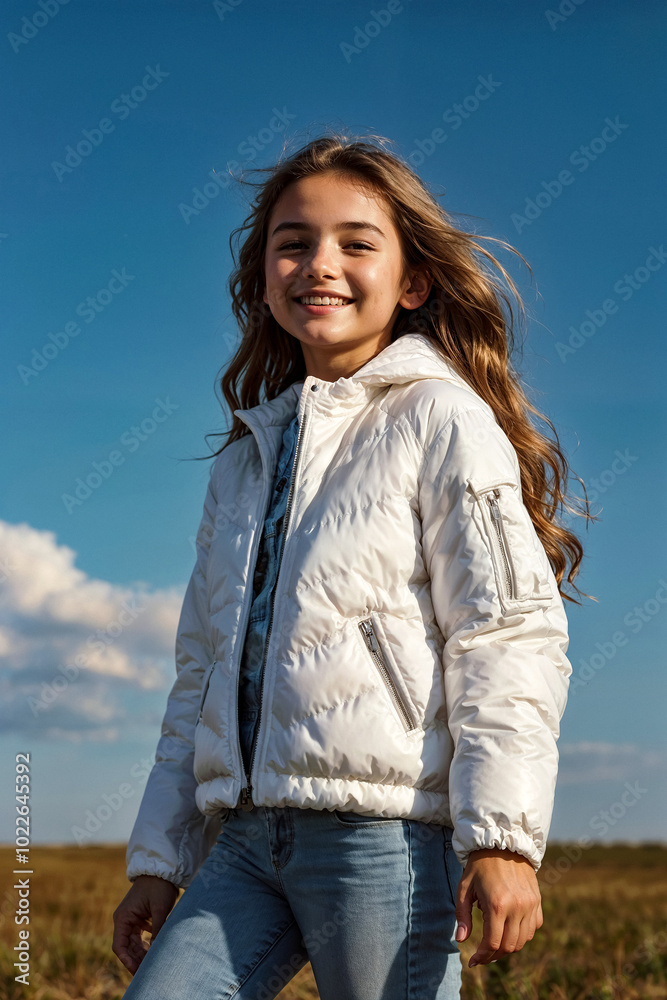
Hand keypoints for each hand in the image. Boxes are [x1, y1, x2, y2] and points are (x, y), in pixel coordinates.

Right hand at [112, 875, 179, 973]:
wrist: (162, 869)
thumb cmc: (159, 886)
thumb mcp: (160, 909)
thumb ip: (157, 930)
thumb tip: (156, 952)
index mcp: (123, 917)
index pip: (119, 946)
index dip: (127, 961)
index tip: (137, 971)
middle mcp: (124, 919)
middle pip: (127, 946)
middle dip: (136, 959)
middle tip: (149, 971)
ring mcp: (131, 918)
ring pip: (133, 942)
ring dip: (142, 953)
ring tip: (153, 963)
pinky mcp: (139, 916)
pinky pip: (140, 935)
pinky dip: (146, 944)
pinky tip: (156, 950)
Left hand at [454, 848, 542, 966]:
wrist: (502, 843)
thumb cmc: (479, 865)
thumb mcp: (464, 888)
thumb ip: (462, 915)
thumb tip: (461, 940)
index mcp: (497, 904)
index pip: (493, 943)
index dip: (482, 956)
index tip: (473, 961)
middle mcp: (517, 907)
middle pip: (509, 946)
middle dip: (494, 955)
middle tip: (483, 954)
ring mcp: (530, 905)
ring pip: (523, 940)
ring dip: (509, 946)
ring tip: (495, 942)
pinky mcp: (537, 901)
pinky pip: (533, 928)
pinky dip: (522, 935)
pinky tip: (510, 929)